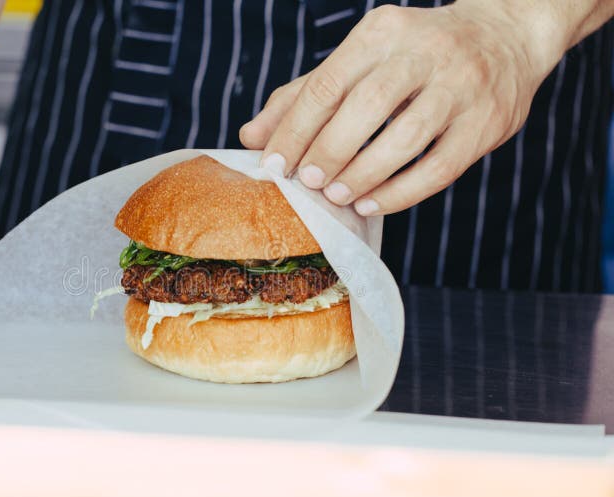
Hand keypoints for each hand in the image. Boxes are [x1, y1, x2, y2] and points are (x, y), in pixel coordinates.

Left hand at [240, 2, 564, 214]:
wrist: (504, 38)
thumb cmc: (411, 57)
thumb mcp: (357, 61)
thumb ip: (302, 97)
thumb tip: (251, 138)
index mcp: (381, 32)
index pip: (326, 84)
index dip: (294, 131)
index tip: (273, 165)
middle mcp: (424, 52)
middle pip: (365, 107)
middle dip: (328, 151)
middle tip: (306, 182)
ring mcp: (461, 87)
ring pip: (405, 139)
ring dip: (362, 174)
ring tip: (336, 196)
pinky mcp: (486, 124)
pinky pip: (439, 168)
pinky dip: (401, 193)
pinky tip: (372, 203)